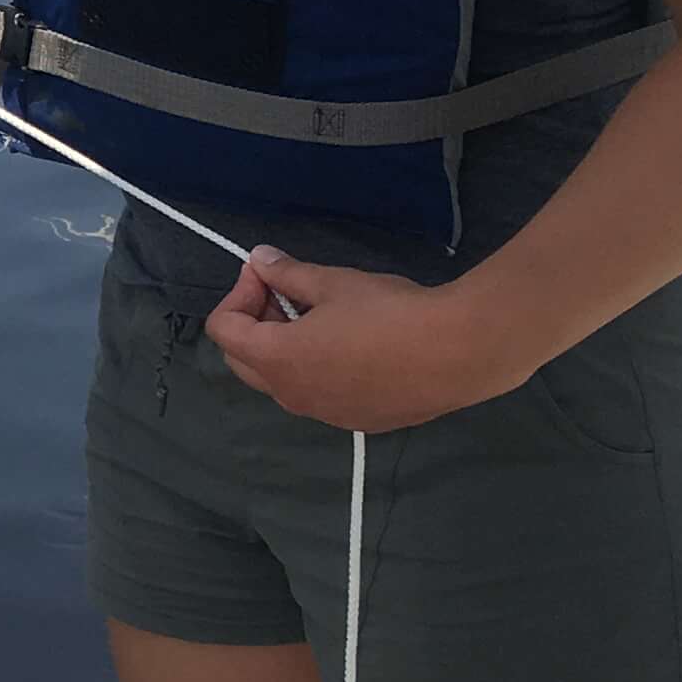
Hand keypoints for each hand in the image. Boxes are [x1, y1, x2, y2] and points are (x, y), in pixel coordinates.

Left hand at [204, 245, 529, 435]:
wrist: (459, 352)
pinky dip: (317, 370)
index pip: (223, 330)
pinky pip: (318, 396)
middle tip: (287, 294)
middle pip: (243, 361)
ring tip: (323, 317)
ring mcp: (325, 415)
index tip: (267, 274)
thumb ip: (288, 274)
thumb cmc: (390, 312)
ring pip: (281, 382)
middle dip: (255, 323)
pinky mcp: (358, 421)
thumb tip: (259, 260)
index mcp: (277, 360)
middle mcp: (292, 396)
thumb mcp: (334, 283)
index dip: (238, 294)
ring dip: (285, 348)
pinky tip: (355, 346)